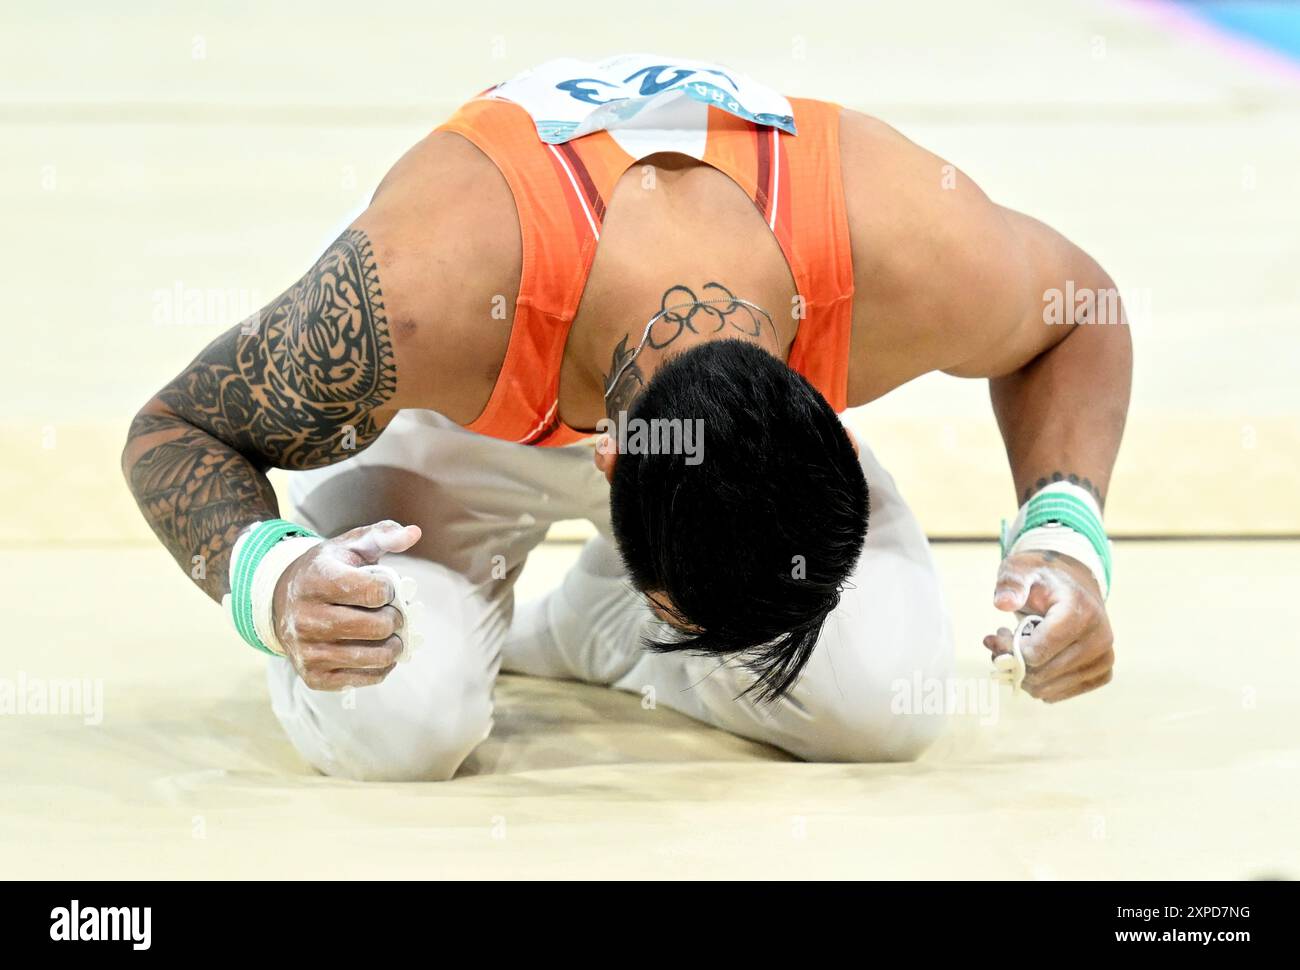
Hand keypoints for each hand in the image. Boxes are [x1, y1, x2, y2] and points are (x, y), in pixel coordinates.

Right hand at [271, 520, 421, 689]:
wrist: (281, 600)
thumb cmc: (326, 570)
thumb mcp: (349, 545)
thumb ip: (383, 535)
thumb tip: (414, 533)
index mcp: (317, 580)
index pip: (377, 592)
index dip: (390, 590)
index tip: (383, 588)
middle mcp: (306, 617)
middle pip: (378, 627)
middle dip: (395, 619)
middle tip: (392, 614)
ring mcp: (307, 650)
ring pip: (374, 656)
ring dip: (394, 646)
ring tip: (391, 635)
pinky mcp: (312, 676)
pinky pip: (363, 679)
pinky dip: (381, 668)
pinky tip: (377, 652)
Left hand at [983, 550, 1113, 701]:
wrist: (1072, 584)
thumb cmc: (1042, 579)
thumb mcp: (1021, 570)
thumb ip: (1011, 584)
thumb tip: (1003, 604)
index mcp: (1080, 612)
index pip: (1036, 652)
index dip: (1009, 649)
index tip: (997, 634)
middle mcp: (1099, 637)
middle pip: (1041, 674)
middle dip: (1014, 662)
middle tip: (1003, 642)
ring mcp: (1104, 657)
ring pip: (1050, 689)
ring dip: (1025, 675)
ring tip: (1018, 649)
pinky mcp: (1103, 671)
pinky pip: (1063, 693)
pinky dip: (1041, 683)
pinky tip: (1035, 662)